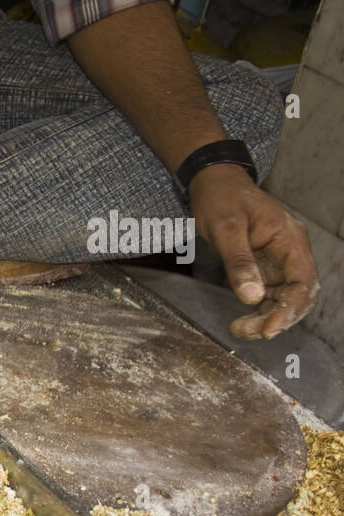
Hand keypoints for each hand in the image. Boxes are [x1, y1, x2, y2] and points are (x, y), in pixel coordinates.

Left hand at [189, 165, 319, 338]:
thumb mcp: (226, 228)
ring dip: (266, 318)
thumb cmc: (221, 198)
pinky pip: (268, 294)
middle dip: (277, 318)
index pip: (303, 281)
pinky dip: (258, 310)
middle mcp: (290, 252)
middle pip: (297, 294)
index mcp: (290, 239)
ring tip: (240, 330)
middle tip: (250, 333)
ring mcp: (278, 261)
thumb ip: (239, 262)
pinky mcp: (263, 266)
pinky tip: (242, 321)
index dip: (291, 309)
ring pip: (282, 297)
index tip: (269, 328)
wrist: (212, 183)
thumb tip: (251, 297)